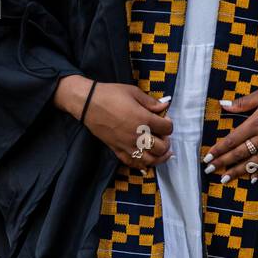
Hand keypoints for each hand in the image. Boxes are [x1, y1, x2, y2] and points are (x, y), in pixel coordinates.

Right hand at [56, 75, 172, 170]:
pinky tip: (145, 161)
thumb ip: (151, 102)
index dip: (169, 124)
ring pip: (149, 160)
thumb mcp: (134, 92)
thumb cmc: (111, 94)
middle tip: (164, 136)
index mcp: (144, 119)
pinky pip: (131, 163)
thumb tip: (165, 107)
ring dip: (159, 158)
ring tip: (162, 153)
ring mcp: (126, 145)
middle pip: (161, 147)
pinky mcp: (116, 150)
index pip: (167, 128)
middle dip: (166, 142)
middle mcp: (137, 136)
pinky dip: (141, 165)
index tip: (165, 120)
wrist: (88, 103)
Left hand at [204, 69, 257, 182]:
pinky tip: (253, 179)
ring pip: (253, 163)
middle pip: (239, 154)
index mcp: (255, 123)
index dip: (218, 150)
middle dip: (222, 163)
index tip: (207, 158)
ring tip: (225, 179)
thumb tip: (223, 105)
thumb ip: (242, 102)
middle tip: (209, 171)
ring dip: (238, 172)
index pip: (231, 140)